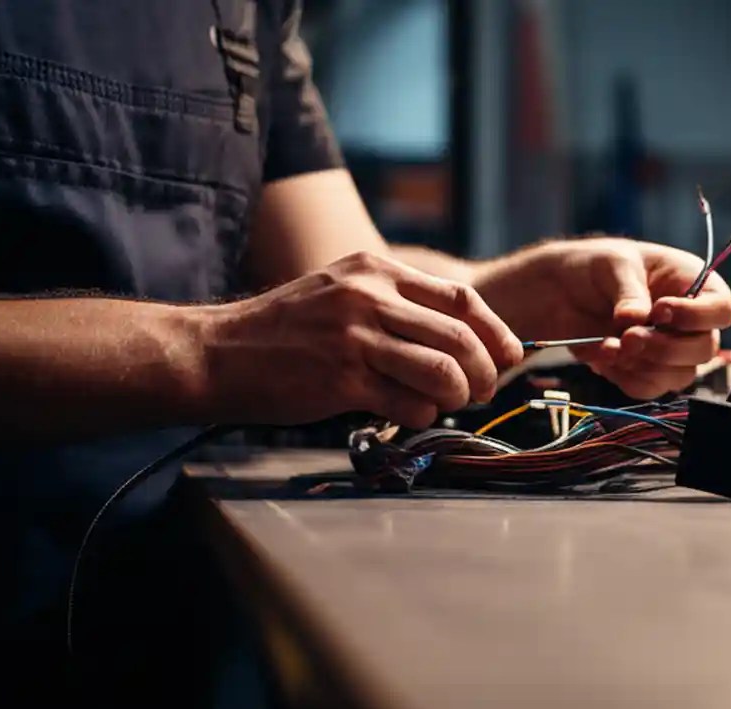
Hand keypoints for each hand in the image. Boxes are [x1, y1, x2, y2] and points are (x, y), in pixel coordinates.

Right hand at [198, 252, 523, 427]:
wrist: (219, 352)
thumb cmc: (288, 330)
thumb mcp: (344, 293)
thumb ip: (398, 305)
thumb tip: (463, 338)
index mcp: (376, 270)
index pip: (461, 298)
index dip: (497, 331)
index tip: (511, 355)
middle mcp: (368, 297)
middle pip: (460, 336)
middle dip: (485, 371)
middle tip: (484, 390)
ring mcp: (354, 337)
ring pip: (442, 370)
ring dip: (458, 395)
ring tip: (449, 403)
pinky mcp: (340, 379)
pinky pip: (408, 403)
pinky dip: (421, 415)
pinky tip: (410, 414)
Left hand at [474, 238, 730, 398]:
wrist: (561, 292)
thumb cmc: (596, 265)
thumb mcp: (613, 264)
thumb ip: (629, 292)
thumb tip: (636, 320)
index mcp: (695, 284)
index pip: (721, 310)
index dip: (696, 316)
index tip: (659, 310)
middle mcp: (691, 321)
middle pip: (705, 349)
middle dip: (665, 347)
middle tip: (629, 336)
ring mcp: (671, 349)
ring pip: (680, 375)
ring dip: (644, 365)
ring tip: (609, 346)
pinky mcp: (646, 370)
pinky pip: (650, 388)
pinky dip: (627, 377)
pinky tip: (604, 356)